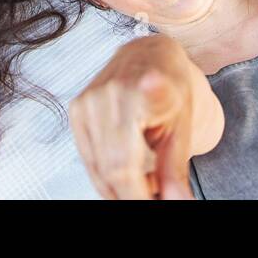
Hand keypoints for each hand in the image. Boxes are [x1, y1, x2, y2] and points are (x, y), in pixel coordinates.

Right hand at [69, 35, 202, 199]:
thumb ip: (175, 168)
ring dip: (122, 188)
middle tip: (157, 197)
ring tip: (149, 184)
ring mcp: (85, 103)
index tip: (153, 202)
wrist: (148, 54)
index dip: (137, 193)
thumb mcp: (182, 126)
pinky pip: (89, 159)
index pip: (126, 163)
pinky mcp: (75, 111)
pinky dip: (109, 176)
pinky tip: (131, 174)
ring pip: (98, 169)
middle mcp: (103, 97)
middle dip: (134, 195)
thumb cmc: (170, 85)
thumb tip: (178, 202)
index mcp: (134, 95)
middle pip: (111, 170)